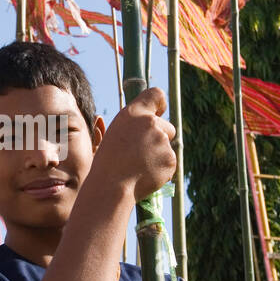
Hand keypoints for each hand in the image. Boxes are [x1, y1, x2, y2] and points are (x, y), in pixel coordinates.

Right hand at [92, 86, 175, 200]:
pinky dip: (160, 168)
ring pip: (167, 146)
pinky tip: (144, 173)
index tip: (159, 112)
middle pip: (168, 127)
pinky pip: (169, 162)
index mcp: (134, 113)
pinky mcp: (170, 159)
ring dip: (158, 154)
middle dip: (160, 137)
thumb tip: (155, 122)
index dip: (160, 104)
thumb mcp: (116, 133)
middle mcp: (151, 124)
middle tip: (140, 152)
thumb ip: (136, 124)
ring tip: (138, 165)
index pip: (157, 94)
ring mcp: (163, 142)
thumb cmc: (109, 161)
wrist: (112, 186)